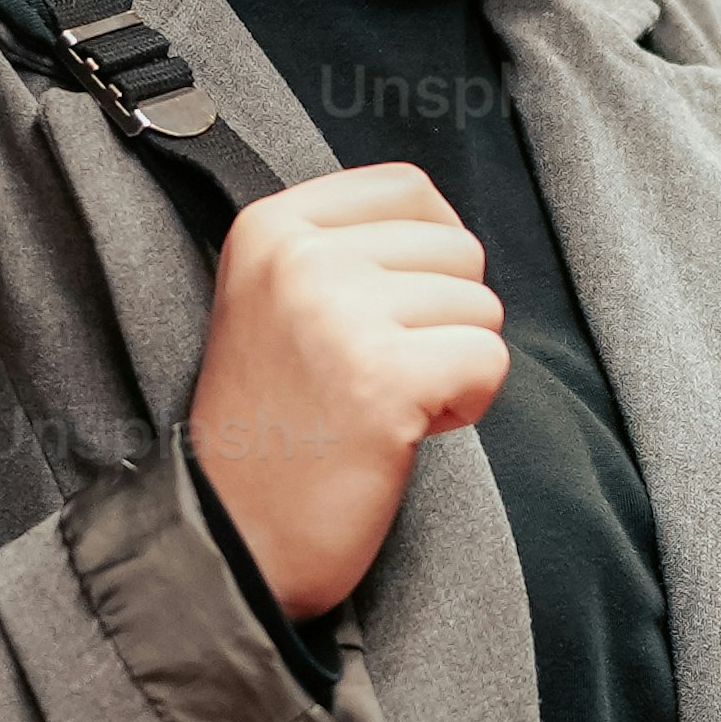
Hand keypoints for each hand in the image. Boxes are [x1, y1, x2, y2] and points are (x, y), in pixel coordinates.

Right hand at [188, 164, 506, 620]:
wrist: (231, 534)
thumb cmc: (272, 425)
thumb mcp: (277, 300)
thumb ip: (346, 247)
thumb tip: (448, 224)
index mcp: (270, 227)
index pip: (407, 187)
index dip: (429, 252)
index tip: (392, 310)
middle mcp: (301, 257)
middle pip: (458, 248)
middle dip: (442, 320)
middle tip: (378, 376)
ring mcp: (341, 313)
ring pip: (481, 307)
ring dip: (452, 366)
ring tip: (384, 405)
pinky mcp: (385, 377)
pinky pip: (489, 361)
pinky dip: (466, 405)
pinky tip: (406, 433)